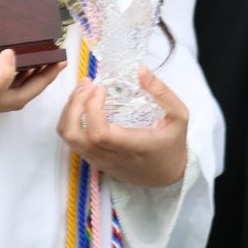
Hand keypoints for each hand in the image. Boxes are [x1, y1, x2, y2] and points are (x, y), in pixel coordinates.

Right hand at [0, 12, 65, 133]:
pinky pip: (2, 94)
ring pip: (11, 100)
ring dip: (35, 82)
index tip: (9, 50)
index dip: (5, 74)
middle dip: (39, 82)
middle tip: (58, 59)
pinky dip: (20, 80)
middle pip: (13, 102)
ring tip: (53, 59)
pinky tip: (28, 62)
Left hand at [57, 67, 190, 188]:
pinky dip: (72, 120)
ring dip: (70, 111)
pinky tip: (85, 105)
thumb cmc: (173, 144)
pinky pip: (73, 142)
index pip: (99, 133)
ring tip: (83, 91)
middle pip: (74, 135)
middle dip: (73, 105)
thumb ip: (162, 92)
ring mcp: (99, 161)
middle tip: (87, 84)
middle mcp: (110, 157)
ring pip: (68, 138)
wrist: (167, 176)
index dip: (92, 108)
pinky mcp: (94, 161)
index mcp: (133, 147)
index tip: (101, 88)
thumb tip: (141, 70)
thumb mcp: (179, 116)